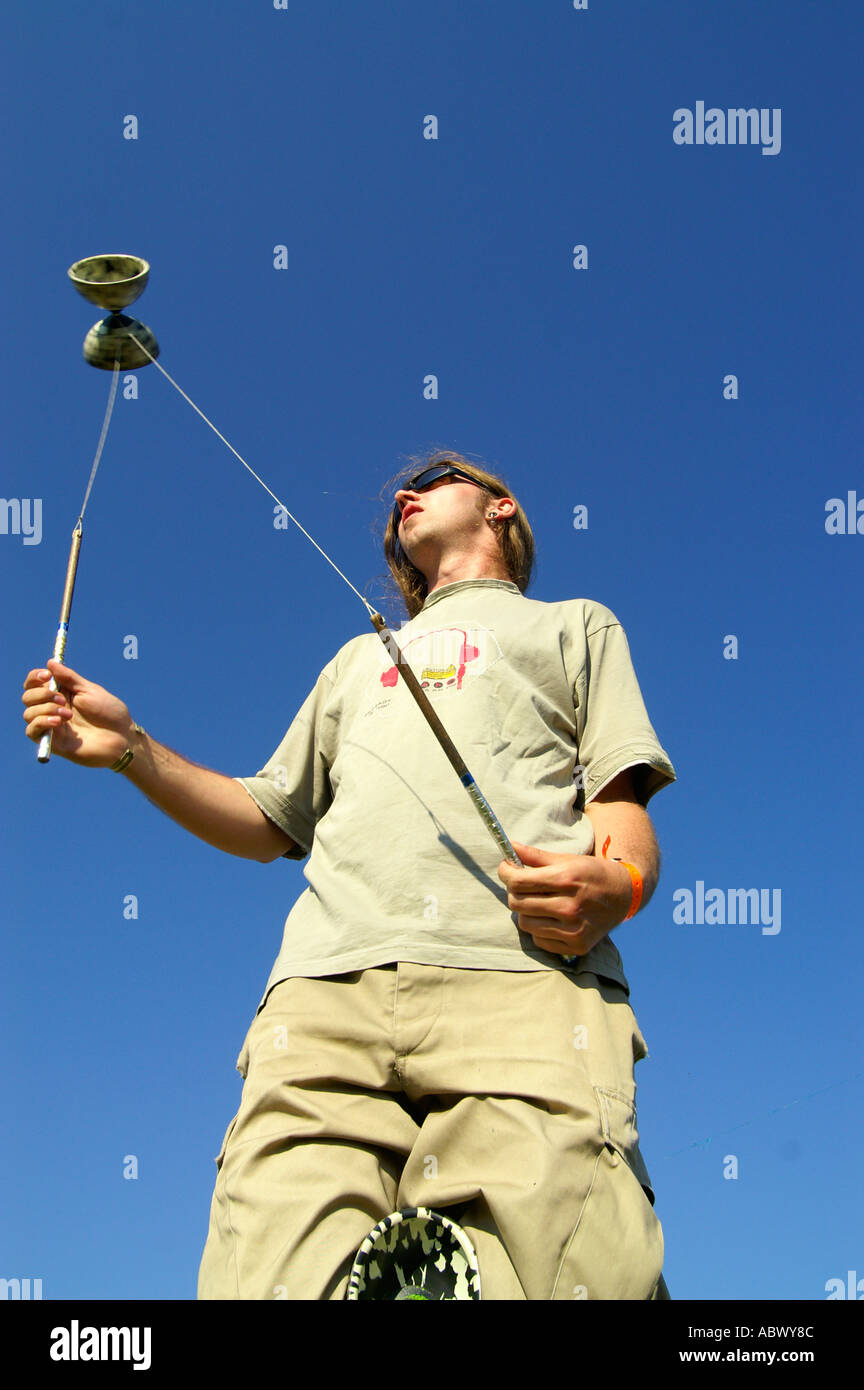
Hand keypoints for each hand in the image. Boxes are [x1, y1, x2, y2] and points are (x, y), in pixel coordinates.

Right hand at [22, 659, 134, 767]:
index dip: (35, 677)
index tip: (47, 675)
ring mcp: (51, 726)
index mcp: (60, 694)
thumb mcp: (89, 691)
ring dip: (45, 709)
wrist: (122, 738)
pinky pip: (32, 731)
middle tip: (62, 699)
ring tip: (68, 715)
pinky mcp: (52, 742)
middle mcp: (52, 709)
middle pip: (28, 697)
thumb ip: (69, 678)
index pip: (34, 683)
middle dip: (42, 694)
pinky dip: (41, 723)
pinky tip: (58, 722)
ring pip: (28, 714)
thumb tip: (50, 662)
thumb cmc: (110, 713)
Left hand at [497, 840, 633, 956]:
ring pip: (525, 924)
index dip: (506, 873)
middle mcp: (570, 907)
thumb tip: (509, 846)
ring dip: (526, 912)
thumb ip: (536, 856)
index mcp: (567, 880)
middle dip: (514, 892)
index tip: (506, 869)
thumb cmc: (593, 873)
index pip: (518, 881)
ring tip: (538, 902)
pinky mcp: (576, 946)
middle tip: (522, 885)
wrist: (625, 895)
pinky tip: (551, 918)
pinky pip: (539, 940)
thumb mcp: (568, 860)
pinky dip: (539, 929)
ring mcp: (574, 930)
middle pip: (517, 903)